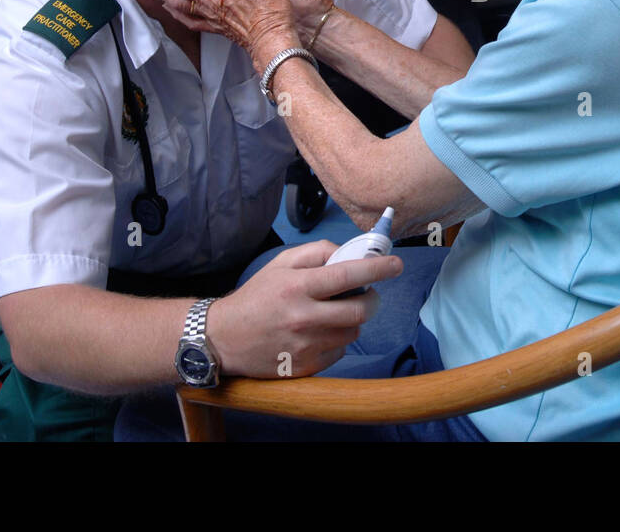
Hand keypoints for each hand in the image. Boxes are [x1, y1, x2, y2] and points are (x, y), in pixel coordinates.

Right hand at [210, 241, 402, 376]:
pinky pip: (340, 351)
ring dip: (353, 320)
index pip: (348, 274)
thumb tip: (348, 254)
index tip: (396, 265)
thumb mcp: (280, 264)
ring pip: (353, 331)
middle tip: (366, 293)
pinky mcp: (306, 367)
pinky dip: (338, 339)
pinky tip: (320, 332)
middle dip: (372, 299)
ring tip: (335, 313)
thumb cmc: (256, 297)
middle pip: (360, 310)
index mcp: (298, 286)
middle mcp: (304, 317)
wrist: (223, 339)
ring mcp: (306, 346)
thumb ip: (316, 253)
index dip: (377, 268)